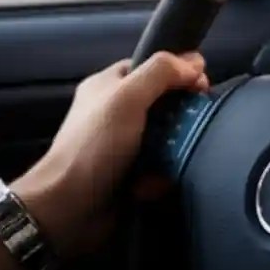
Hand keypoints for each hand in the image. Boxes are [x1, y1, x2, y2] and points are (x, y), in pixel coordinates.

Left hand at [12, 52, 208, 257]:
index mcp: (109, 85)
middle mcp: (116, 112)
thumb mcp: (127, 98)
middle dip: (182, 115)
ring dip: (174, 149)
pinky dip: (161, 175)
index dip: (178, 71)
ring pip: (168, 136)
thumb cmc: (95, 146)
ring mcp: (124, 144)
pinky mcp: (132, 174)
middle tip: (194, 124)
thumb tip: (194, 62)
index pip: (152, 67)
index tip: (200, 85)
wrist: (69, 207)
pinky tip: (152, 184)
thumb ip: (160, 72)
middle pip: (165, 102)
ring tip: (173, 160)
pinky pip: (161, 166)